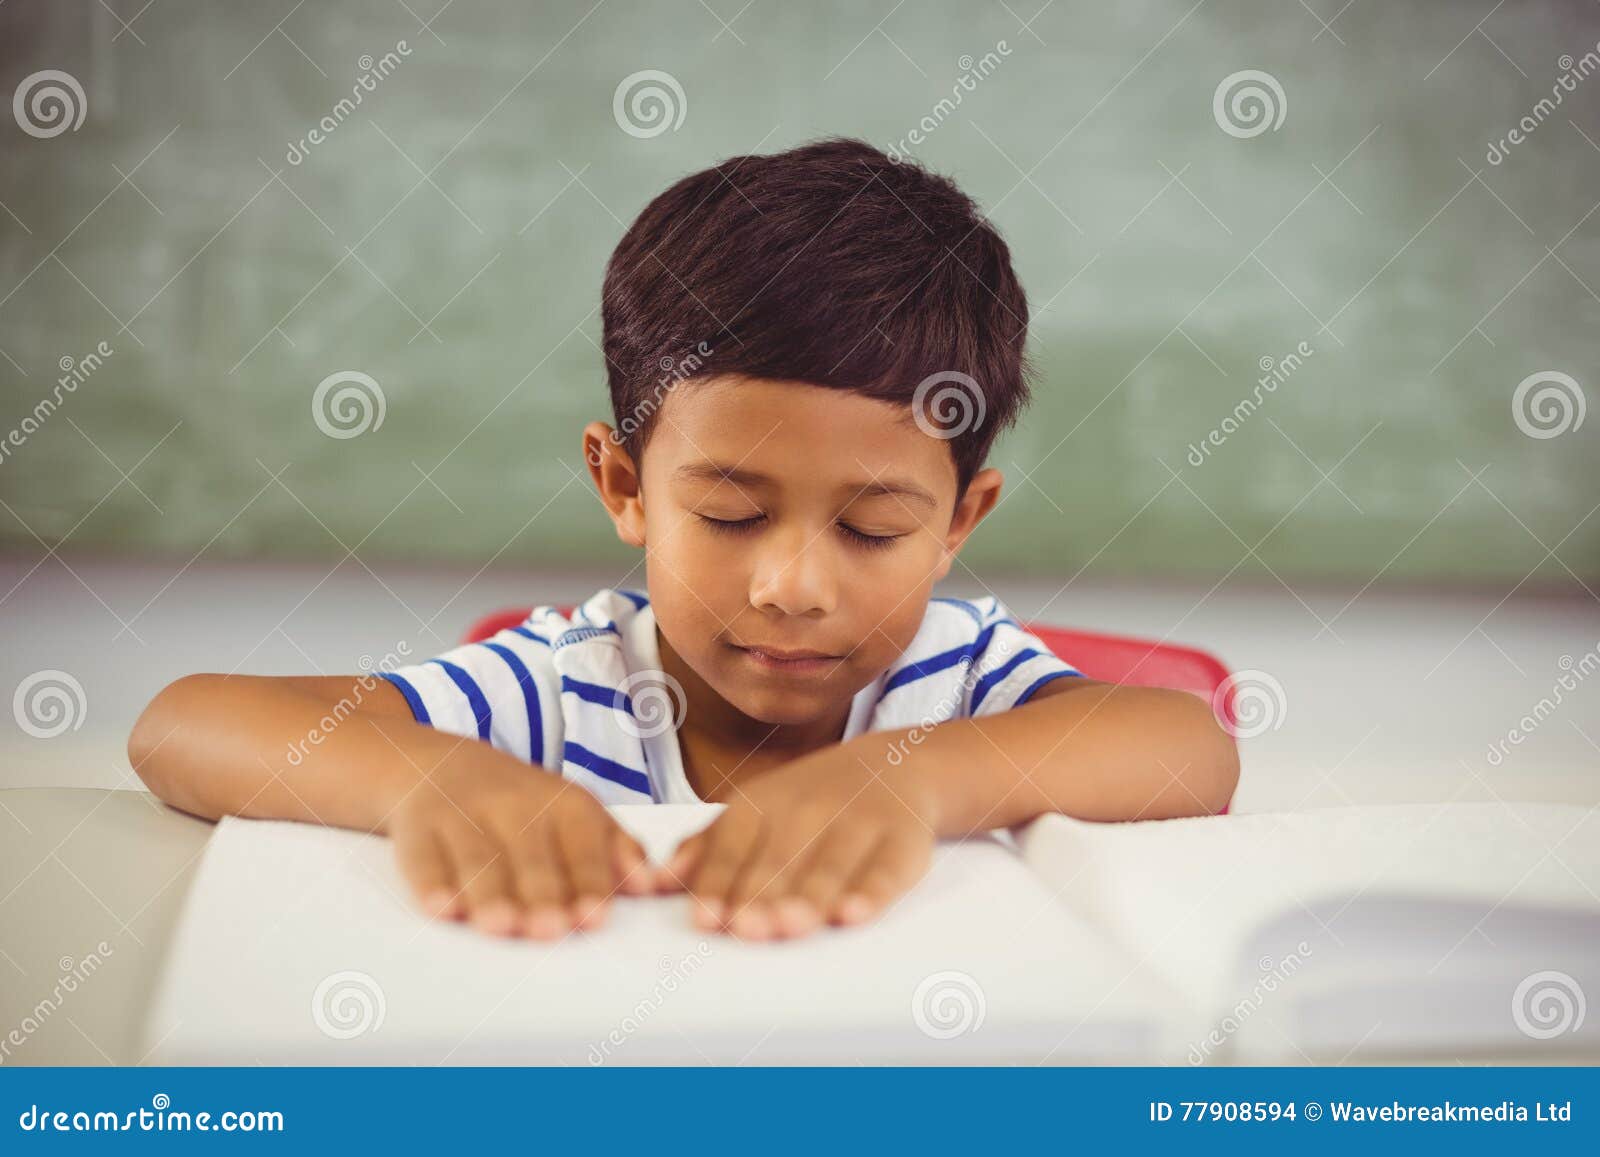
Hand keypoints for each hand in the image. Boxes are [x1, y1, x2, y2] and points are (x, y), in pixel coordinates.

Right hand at [388, 751, 652, 938]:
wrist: (441, 765)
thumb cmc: (524, 808)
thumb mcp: (576, 816)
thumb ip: (617, 851)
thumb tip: (650, 885)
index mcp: (564, 804)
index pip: (582, 844)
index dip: (589, 880)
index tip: (596, 917)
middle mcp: (515, 804)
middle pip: (530, 853)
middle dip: (542, 892)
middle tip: (551, 929)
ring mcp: (464, 812)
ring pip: (478, 856)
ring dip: (490, 892)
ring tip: (500, 925)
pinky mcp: (418, 825)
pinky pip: (422, 856)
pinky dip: (430, 882)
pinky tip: (441, 908)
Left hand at [656, 751, 940, 939]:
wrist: (892, 767)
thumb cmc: (805, 806)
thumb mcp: (752, 815)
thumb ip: (703, 852)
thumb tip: (647, 884)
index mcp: (762, 805)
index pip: (734, 845)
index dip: (719, 882)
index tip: (705, 920)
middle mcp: (807, 808)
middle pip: (781, 858)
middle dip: (762, 894)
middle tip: (747, 929)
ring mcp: (857, 821)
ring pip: (830, 865)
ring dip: (810, 896)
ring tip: (792, 926)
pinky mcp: (902, 840)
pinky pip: (887, 869)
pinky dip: (871, 892)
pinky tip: (853, 914)